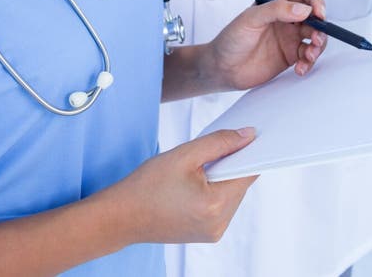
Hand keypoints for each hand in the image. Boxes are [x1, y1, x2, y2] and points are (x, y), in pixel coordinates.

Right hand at [112, 129, 257, 244]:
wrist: (122, 216)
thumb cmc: (148, 185)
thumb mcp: (184, 154)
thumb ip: (219, 142)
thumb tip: (248, 135)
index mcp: (215, 204)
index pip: (248, 173)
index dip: (249, 152)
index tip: (246, 136)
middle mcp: (219, 223)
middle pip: (241, 184)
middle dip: (231, 164)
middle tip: (210, 151)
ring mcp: (214, 232)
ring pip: (233, 195)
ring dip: (223, 177)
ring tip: (197, 170)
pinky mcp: (208, 234)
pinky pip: (222, 206)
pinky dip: (216, 191)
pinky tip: (196, 183)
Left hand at [204, 0, 327, 92]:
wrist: (222, 69)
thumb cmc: (230, 40)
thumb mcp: (250, 19)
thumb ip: (276, 11)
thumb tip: (303, 9)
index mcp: (276, 2)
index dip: (315, 0)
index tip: (318, 14)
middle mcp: (286, 18)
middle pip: (315, 16)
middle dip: (321, 27)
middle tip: (316, 39)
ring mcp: (290, 37)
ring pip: (316, 37)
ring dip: (318, 46)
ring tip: (309, 56)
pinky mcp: (290, 56)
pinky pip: (308, 56)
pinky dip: (309, 62)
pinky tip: (300, 69)